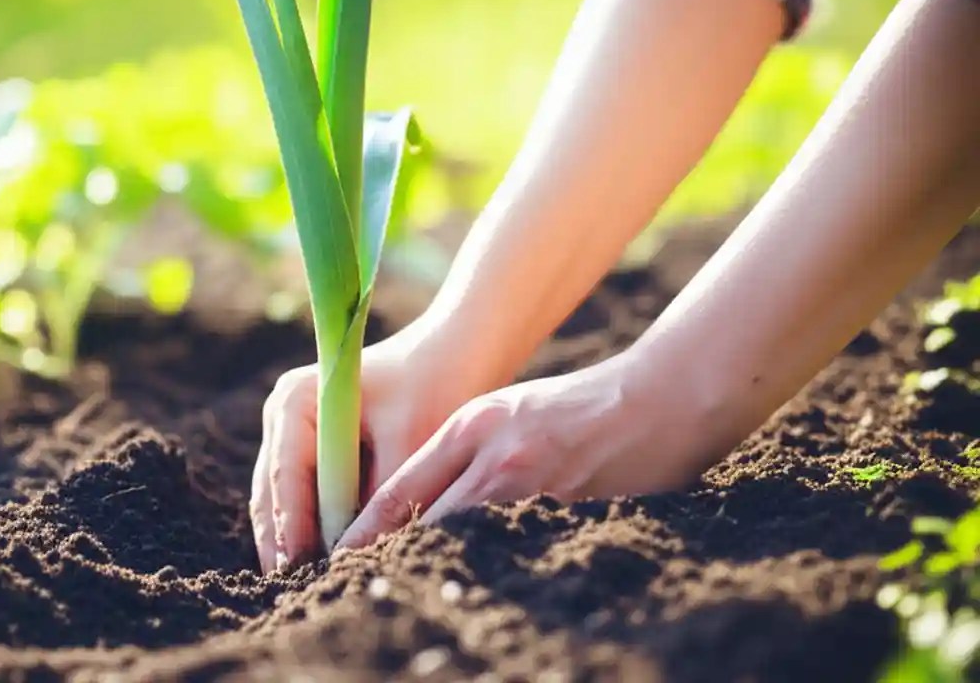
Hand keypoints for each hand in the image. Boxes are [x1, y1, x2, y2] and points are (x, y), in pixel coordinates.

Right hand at [251, 320, 502, 571]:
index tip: (300, 565)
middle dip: (281, 538)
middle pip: (273, 488)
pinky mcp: (312, 447)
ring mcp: (293, 430)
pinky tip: (318, 561)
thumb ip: (381, 494)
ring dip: (290, 537)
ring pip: (281, 496)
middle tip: (289, 587)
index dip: (293, 522)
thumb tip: (358, 550)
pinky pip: (303, 494)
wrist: (451, 354)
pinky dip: (309, 524)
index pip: (287, 471)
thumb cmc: (432, 386)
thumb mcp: (409, 440)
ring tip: (298, 583)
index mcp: (297, 400)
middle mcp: (284, 413)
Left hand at [335, 349, 726, 550]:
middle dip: (388, 558)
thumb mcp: (500, 413)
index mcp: (474, 426)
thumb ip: (456, 451)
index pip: (401, 491)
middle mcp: (498, 460)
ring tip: (402, 589)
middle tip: (356, 585)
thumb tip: (407, 508)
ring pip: (464, 543)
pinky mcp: (569, 518)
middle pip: (424, 525)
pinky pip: (513, 553)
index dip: (363, 532)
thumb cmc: (569, 407)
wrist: (655, 402)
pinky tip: (472, 585)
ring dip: (432, 567)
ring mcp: (536, 491)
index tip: (336, 559)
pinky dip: (487, 570)